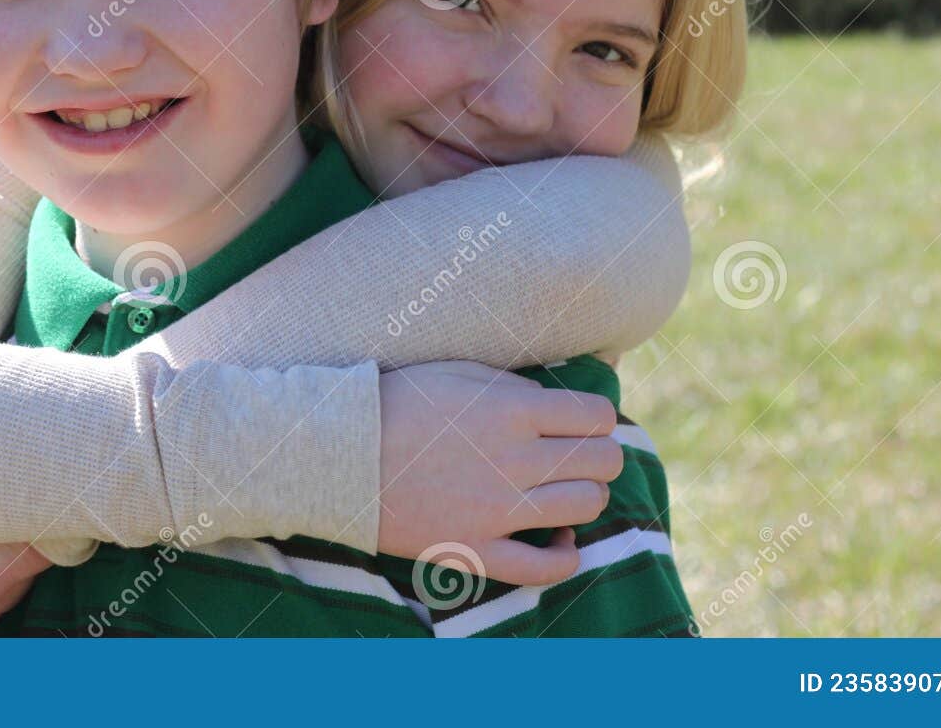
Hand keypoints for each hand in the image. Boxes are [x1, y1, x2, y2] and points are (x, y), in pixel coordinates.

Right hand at [378, 360, 622, 586]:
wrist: (339, 453)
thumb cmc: (397, 402)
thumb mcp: (456, 371)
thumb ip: (514, 384)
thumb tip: (556, 401)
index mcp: (510, 411)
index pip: (597, 416)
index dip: (597, 418)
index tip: (581, 422)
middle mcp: (514, 460)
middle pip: (601, 461)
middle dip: (600, 454)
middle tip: (578, 454)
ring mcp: (496, 510)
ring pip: (585, 508)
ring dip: (586, 497)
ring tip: (564, 490)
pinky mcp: (475, 550)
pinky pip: (544, 569)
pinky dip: (565, 557)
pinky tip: (560, 539)